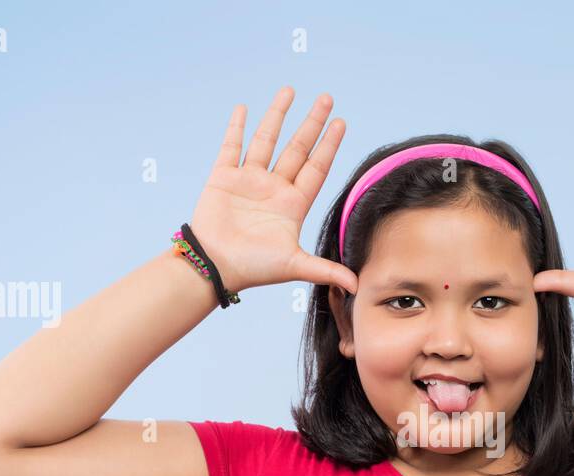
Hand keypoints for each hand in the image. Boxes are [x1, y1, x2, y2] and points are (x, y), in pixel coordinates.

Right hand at [189, 86, 357, 295]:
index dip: (328, 145)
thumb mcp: (295, 265)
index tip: (341, 123)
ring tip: (291, 90)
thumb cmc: (254, 269)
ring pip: (267, 140)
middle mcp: (273, 188)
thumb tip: (357, 286)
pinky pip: (231, 147)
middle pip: (297, 148)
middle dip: (312, 123)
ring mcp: (248, 180)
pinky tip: (244, 108)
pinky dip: (236, 127)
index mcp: (292, 204)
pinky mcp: (223, 178)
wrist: (216, 267)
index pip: (316, 167)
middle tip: (327, 99)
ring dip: (278, 115)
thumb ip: (325, 269)